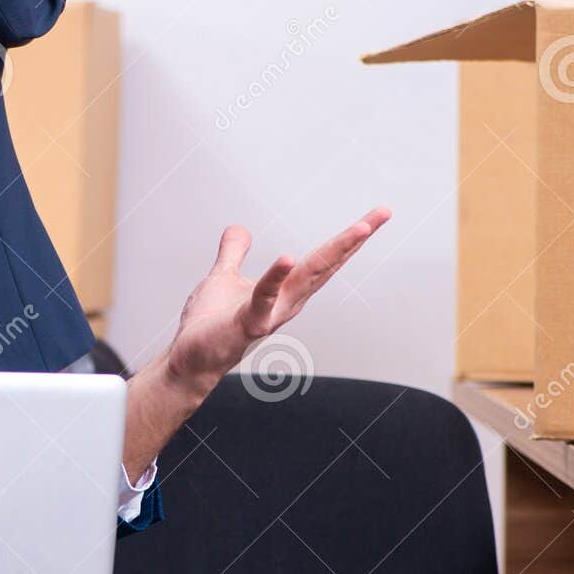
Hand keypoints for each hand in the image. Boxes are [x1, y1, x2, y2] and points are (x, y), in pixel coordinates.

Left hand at [164, 207, 392, 394]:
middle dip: (354, 240)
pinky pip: (263, 297)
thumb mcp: (222, 277)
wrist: (191, 359)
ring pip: (307, 278)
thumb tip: (241, 229)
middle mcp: (287, 302)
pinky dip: (274, 277)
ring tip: (360, 229)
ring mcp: (271, 313)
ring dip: (334, 253)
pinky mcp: (248, 323)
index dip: (348, 238)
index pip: (323, 259)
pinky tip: (287, 257)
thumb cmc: (210, 324)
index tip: (377, 216)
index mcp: (285, 290)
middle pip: (326, 265)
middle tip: (383, 215)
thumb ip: (233, 253)